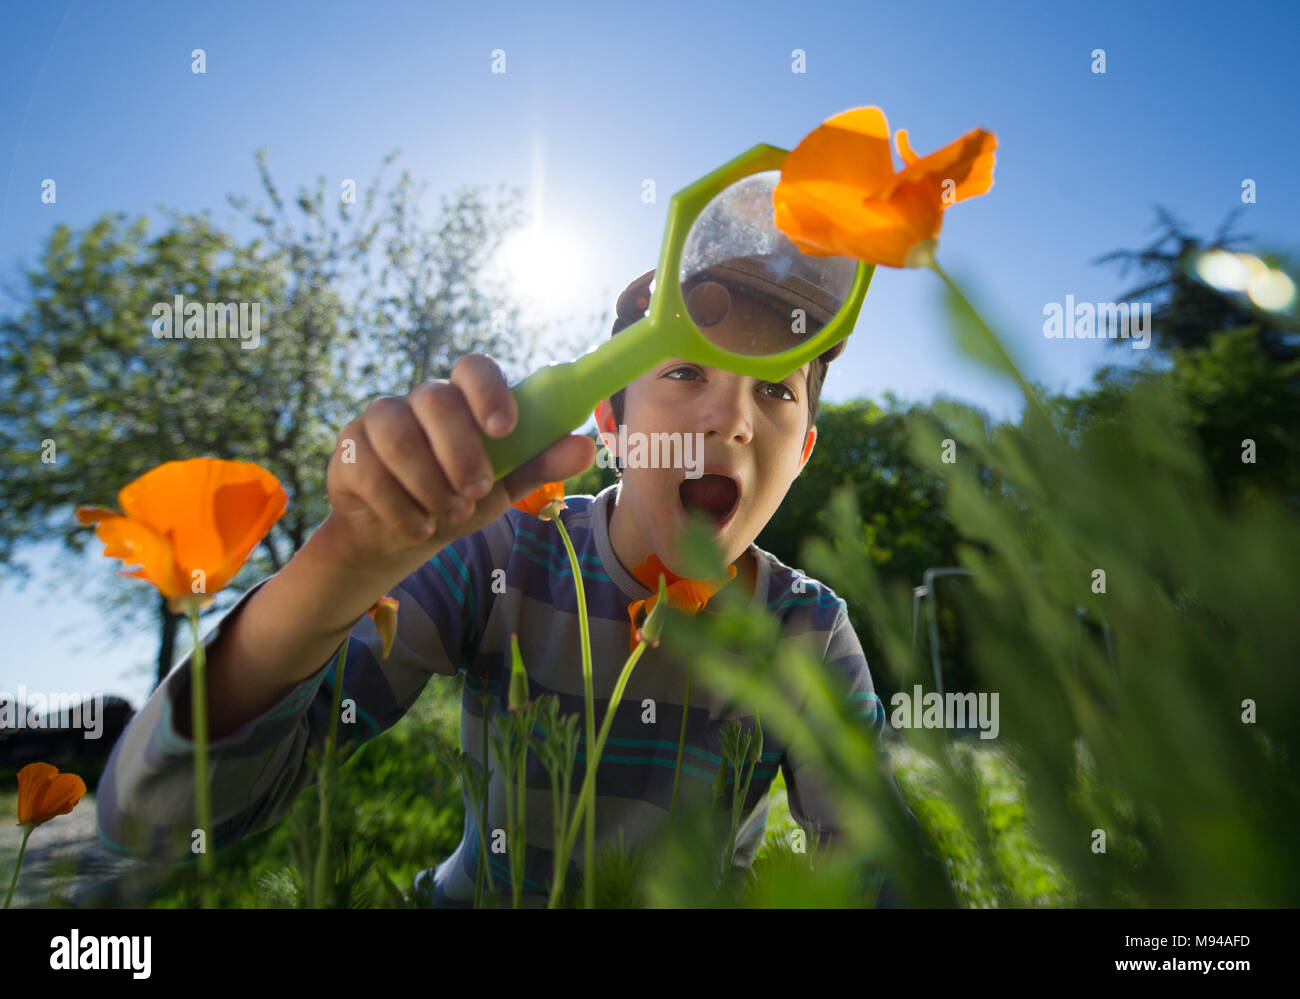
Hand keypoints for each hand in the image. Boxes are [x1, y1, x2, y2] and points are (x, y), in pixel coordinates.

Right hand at [324, 354, 595, 568]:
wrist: (404, 534)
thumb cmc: (461, 497)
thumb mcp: (506, 486)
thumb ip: (540, 464)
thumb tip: (584, 446)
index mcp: (464, 400)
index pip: (474, 368)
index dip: (488, 391)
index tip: (505, 428)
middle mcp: (420, 401)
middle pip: (434, 399)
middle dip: (459, 450)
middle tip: (477, 490)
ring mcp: (380, 421)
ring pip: (398, 435)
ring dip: (429, 483)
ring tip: (449, 514)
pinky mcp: (348, 451)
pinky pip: (369, 470)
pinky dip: (399, 506)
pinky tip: (418, 526)